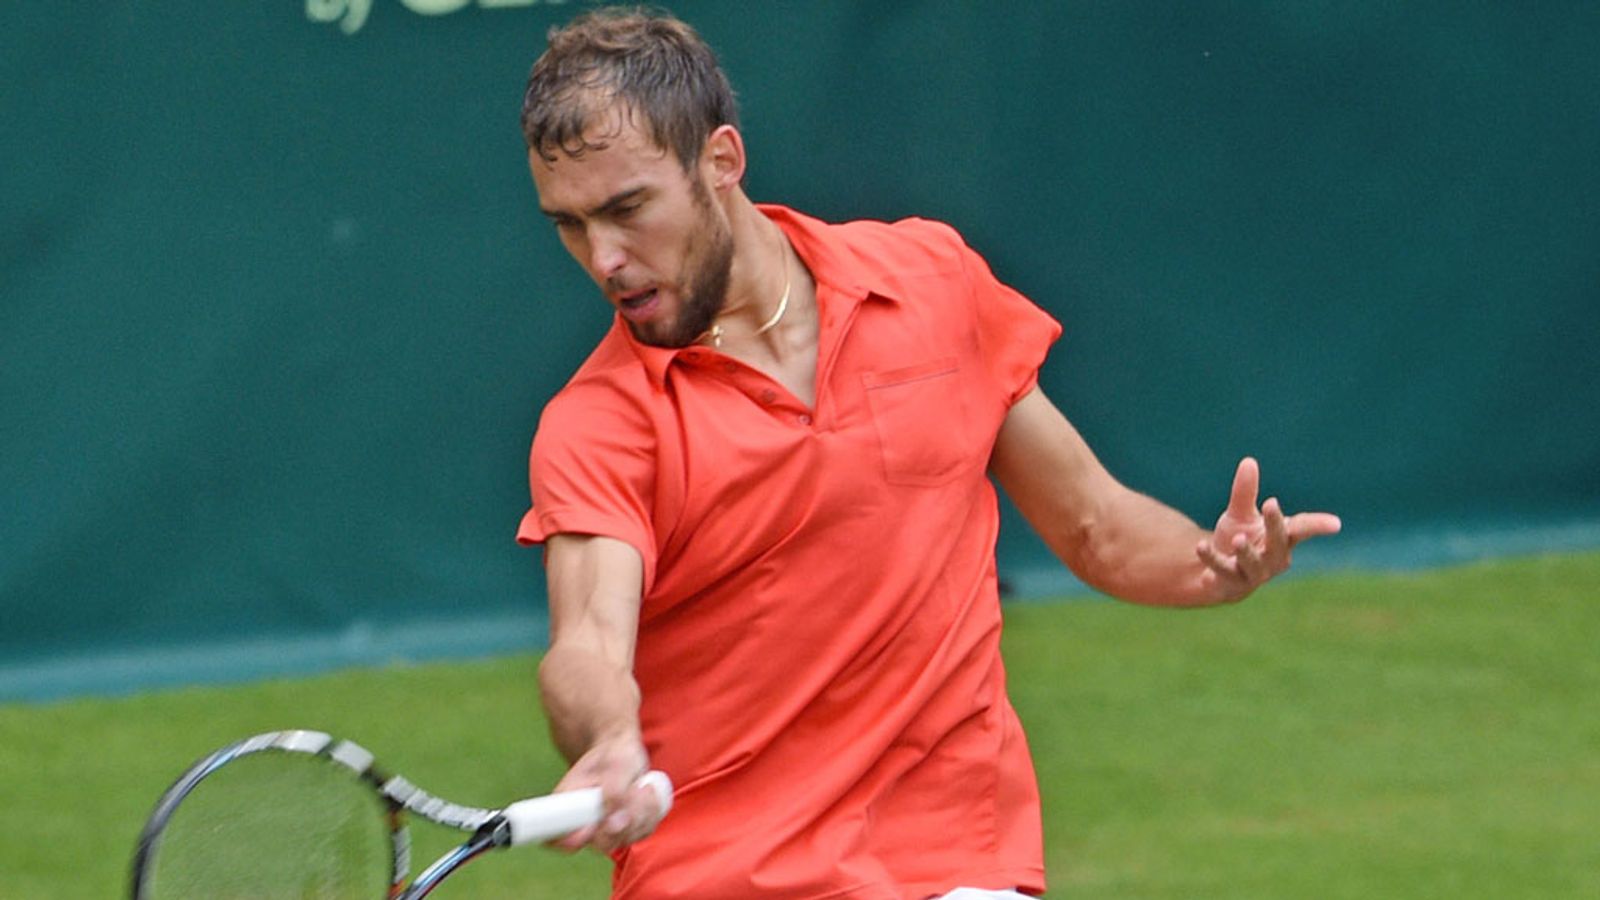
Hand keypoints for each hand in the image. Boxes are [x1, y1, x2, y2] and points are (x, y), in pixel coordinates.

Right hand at [548, 733, 667, 853]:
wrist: (623, 752)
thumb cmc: (614, 755)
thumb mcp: (616, 764)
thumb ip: (614, 793)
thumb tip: (614, 824)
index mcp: (565, 806)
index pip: (555, 839)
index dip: (572, 840)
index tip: (593, 824)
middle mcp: (582, 824)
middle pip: (602, 844)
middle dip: (625, 818)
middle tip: (633, 790)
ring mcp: (604, 831)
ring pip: (627, 837)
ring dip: (642, 810)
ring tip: (640, 785)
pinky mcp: (625, 831)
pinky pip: (643, 831)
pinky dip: (651, 812)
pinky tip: (647, 792)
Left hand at [1195, 457, 1340, 602]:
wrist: (1218, 574)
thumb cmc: (1239, 538)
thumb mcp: (1241, 514)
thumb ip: (1245, 491)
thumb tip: (1249, 461)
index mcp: (1282, 538)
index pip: (1302, 529)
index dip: (1318, 526)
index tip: (1336, 524)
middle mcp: (1273, 558)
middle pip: (1279, 543)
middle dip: (1276, 526)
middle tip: (1272, 505)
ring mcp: (1255, 573)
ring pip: (1253, 562)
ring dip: (1246, 551)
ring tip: (1237, 538)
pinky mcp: (1232, 583)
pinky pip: (1223, 570)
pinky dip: (1212, 558)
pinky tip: (1201, 546)